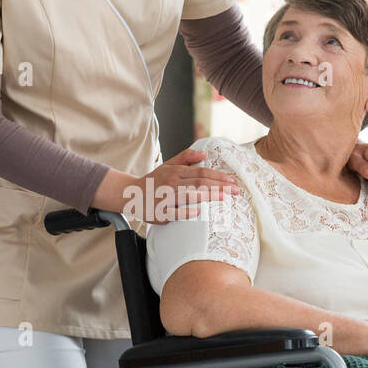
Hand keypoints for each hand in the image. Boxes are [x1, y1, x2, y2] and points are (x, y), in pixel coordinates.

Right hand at [127, 148, 241, 224]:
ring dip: (208, 196)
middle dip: (219, 186)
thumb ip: (186, 158)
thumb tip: (204, 155)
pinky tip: (197, 211)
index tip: (232, 181)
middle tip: (235, 190)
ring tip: (224, 198)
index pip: (201, 172)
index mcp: (176, 171)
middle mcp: (172, 183)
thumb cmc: (155, 181)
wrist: (132, 194)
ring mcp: (166, 197)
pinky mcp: (160, 212)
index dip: (218, 176)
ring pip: (189, 195)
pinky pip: (174, 213)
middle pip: (199, 183)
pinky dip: (185, 212)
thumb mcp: (168, 165)